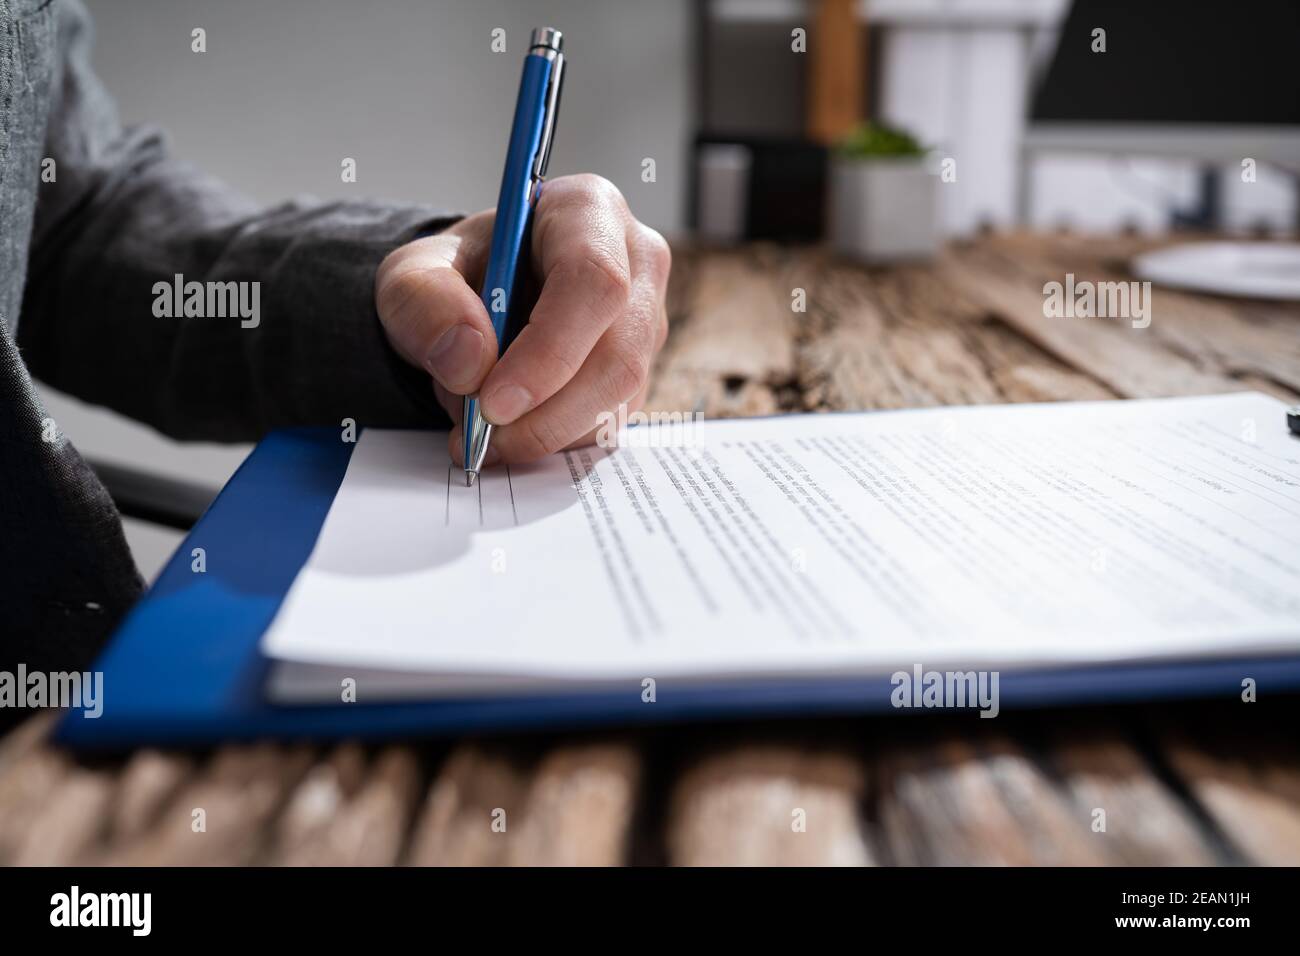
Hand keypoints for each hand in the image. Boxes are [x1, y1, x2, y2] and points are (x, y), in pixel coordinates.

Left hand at [375, 174, 670, 465]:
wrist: (473, 304)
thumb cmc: (454, 276)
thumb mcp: (411, 275)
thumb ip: (425, 304)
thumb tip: (471, 363)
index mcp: (587, 211)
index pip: (593, 280)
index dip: (549, 349)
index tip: (494, 401)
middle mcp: (635, 263)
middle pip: (618, 354)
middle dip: (547, 413)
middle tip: (483, 438)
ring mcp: (645, 322)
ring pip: (618, 398)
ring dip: (545, 432)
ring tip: (481, 430)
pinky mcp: (638, 372)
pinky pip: (609, 422)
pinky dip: (554, 439)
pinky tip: (510, 429)